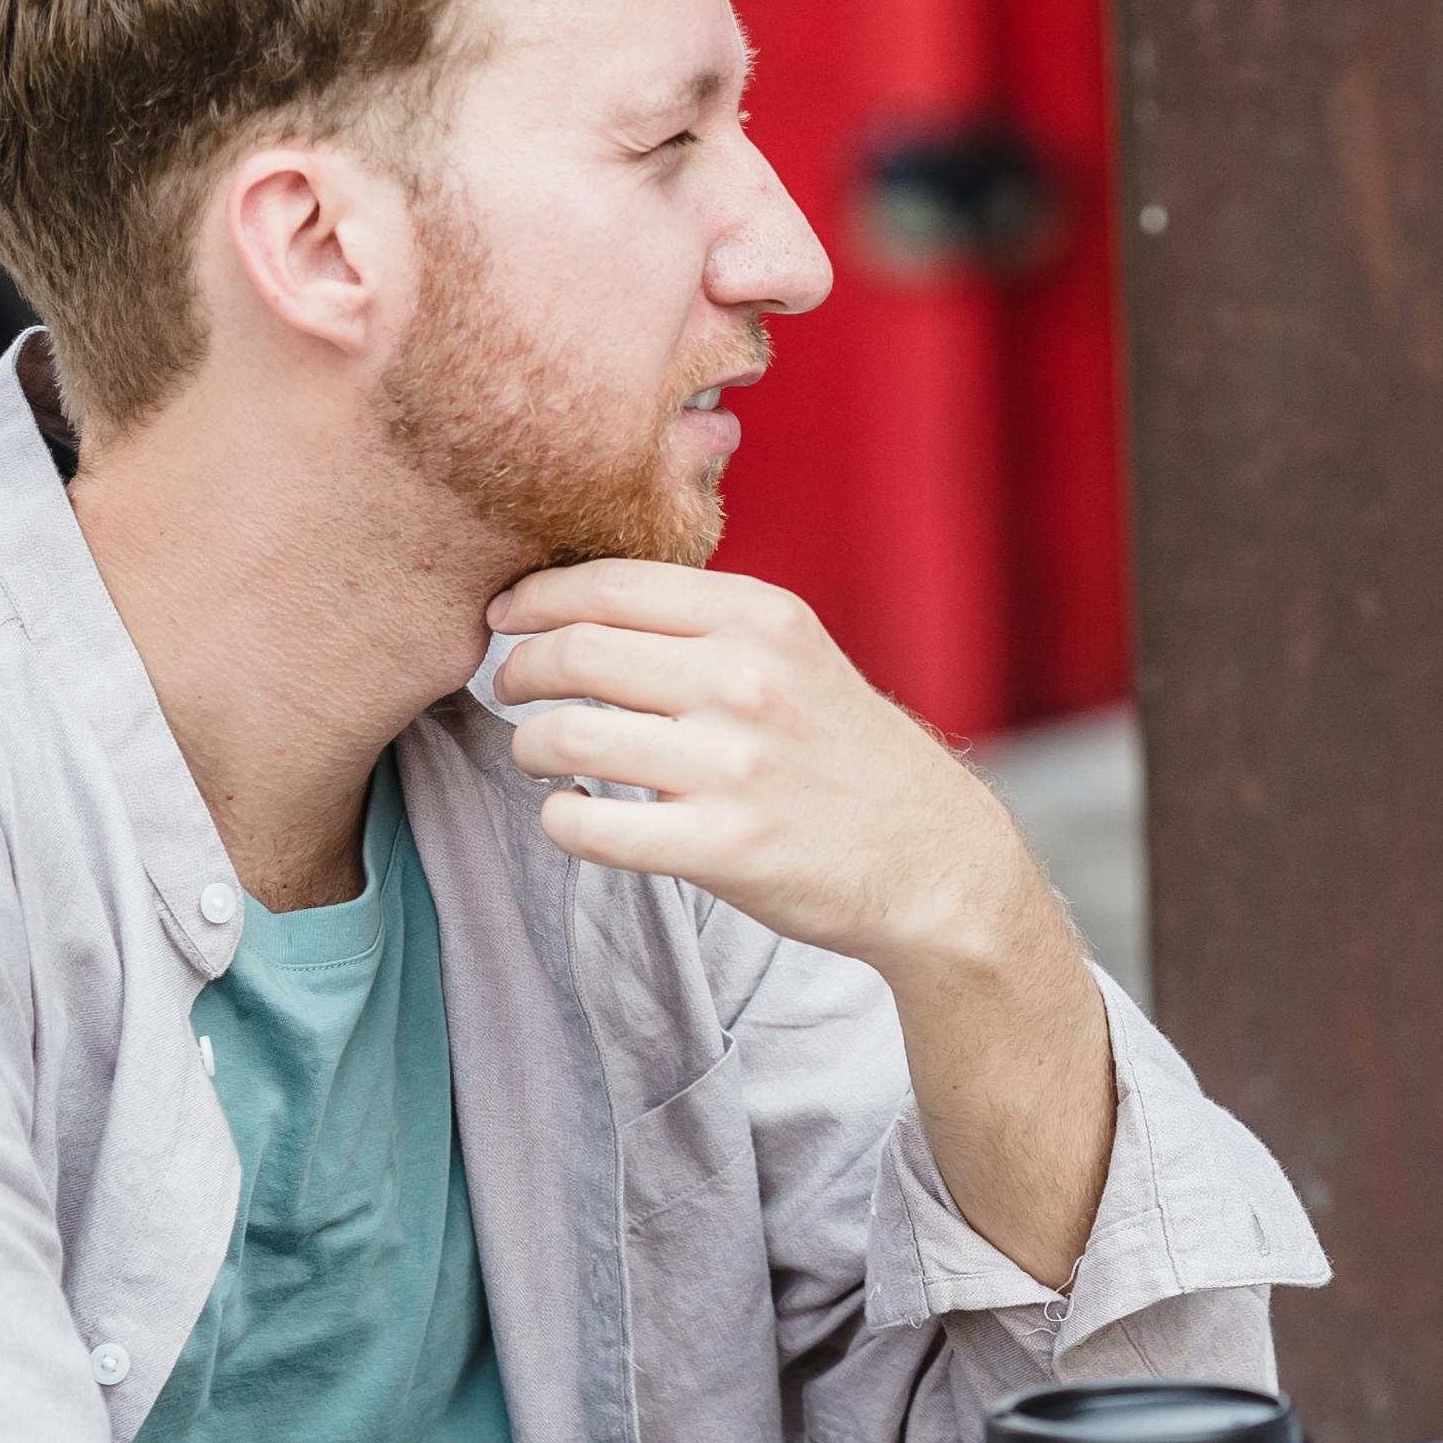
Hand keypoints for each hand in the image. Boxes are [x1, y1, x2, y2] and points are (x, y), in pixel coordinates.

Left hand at [494, 557, 1116, 1289]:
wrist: (933, 859)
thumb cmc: (847, 754)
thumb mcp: (800, 653)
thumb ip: (709, 622)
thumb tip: (582, 601)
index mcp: (763, 617)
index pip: (612, 582)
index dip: (538, 597)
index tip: (508, 616)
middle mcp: (748, 680)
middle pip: (575, 653)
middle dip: (519, 669)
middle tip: (510, 687)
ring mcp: (735, 766)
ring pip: (566, 738)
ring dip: (530, 745)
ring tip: (539, 754)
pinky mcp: (723, 847)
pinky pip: (589, 827)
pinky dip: (561, 819)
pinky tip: (575, 814)